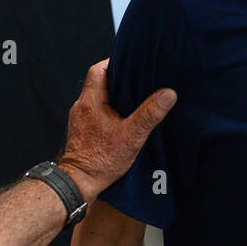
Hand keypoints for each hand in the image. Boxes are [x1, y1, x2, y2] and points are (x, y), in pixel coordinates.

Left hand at [57, 60, 175, 203]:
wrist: (79, 183)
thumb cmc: (99, 161)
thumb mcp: (131, 136)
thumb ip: (149, 114)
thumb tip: (167, 95)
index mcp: (91, 101)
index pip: (98, 70)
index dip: (114, 63)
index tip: (130, 61)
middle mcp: (82, 107)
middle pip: (99, 82)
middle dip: (118, 80)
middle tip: (138, 79)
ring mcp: (81, 119)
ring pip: (98, 98)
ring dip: (114, 97)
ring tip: (135, 98)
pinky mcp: (83, 131)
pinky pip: (96, 112)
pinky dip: (110, 111)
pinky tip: (124, 119)